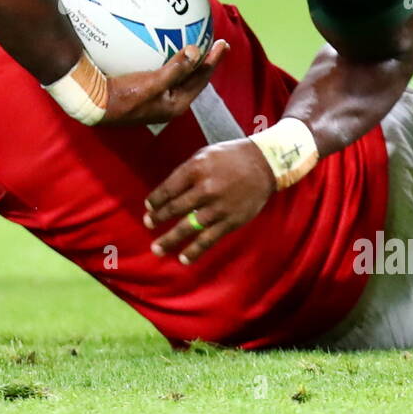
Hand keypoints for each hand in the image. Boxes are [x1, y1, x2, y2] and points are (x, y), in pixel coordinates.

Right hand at [102, 40, 228, 125]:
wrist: (94, 103)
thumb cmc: (123, 97)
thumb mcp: (152, 83)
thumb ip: (176, 69)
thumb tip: (196, 51)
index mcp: (176, 104)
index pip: (201, 79)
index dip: (213, 61)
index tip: (223, 43)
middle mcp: (170, 103)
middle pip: (194, 78)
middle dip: (205, 61)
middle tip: (216, 42)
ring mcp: (158, 99)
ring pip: (180, 77)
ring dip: (189, 61)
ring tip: (196, 45)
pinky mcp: (145, 92)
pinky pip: (165, 74)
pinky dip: (171, 61)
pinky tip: (166, 50)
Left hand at [144, 138, 274, 263]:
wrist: (264, 164)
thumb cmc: (230, 157)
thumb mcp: (205, 155)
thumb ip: (186, 172)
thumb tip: (167, 192)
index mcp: (197, 168)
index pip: (168, 188)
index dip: (155, 200)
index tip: (148, 206)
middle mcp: (206, 188)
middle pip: (175, 208)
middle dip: (158, 218)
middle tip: (148, 224)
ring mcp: (219, 206)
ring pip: (188, 227)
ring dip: (170, 239)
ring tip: (156, 248)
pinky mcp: (231, 221)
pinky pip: (209, 239)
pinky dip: (195, 250)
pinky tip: (183, 258)